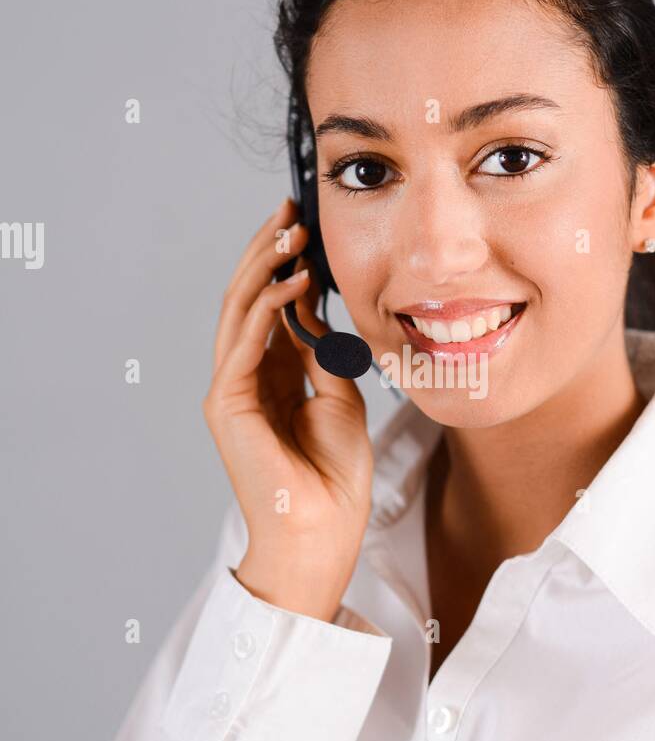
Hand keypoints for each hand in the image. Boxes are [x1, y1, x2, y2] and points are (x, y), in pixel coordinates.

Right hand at [202, 198, 373, 617]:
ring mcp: (231, 389)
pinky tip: (292, 280)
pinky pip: (243, 341)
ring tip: (291, 232)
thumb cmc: (334, 476)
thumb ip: (321, 354)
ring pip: (238, 311)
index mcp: (270, 376)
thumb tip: (313, 309)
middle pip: (247, 298)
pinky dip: (267, 306)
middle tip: (290, 211)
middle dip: (267, 251)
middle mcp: (244, 377)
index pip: (268, 305)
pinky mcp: (227, 402)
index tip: (303, 225)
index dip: (283, 263)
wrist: (323, 528)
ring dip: (263, 267)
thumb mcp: (340, 398)